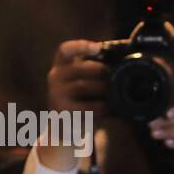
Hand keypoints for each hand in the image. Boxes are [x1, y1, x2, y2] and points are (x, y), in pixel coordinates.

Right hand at [39, 39, 107, 170]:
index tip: (97, 48)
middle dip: (100, 70)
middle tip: (114, 75)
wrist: (65, 127)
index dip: (81, 46)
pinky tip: (109, 108)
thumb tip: (119, 58)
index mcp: (60, 66)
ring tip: (114, 91)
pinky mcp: (63, 113)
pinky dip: (101, 107)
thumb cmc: (80, 98)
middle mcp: (54, 78)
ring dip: (102, 88)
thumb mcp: (81, 80)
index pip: (65, 50)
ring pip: (83, 86)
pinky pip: (87, 107)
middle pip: (79, 67)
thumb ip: (93, 68)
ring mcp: (56, 95)